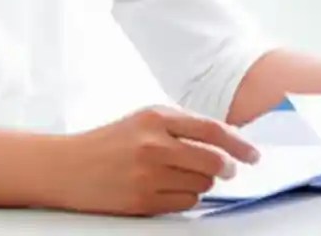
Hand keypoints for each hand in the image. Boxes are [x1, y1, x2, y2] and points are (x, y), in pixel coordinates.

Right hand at [58, 105, 259, 215]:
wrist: (67, 167)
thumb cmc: (110, 143)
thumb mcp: (144, 119)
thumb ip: (182, 126)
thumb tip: (227, 141)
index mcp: (156, 117)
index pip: (212, 130)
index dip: (239, 144)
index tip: (253, 154)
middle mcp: (153, 143)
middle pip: (213, 161)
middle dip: (226, 168)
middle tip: (228, 170)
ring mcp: (147, 174)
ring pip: (201, 185)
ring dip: (201, 184)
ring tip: (180, 176)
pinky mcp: (142, 201)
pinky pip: (185, 203)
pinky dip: (186, 198)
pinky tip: (169, 190)